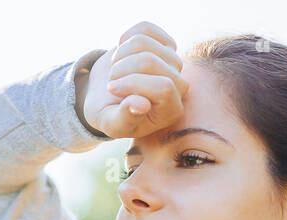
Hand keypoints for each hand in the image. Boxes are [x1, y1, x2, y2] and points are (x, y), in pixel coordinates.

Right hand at [82, 21, 188, 139]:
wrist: (108, 96)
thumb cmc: (112, 114)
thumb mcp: (112, 124)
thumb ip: (125, 119)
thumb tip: (141, 105)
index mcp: (171, 111)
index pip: (163, 88)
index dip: (133, 84)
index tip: (112, 88)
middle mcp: (179, 86)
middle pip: (150, 62)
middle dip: (121, 68)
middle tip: (111, 81)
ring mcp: (173, 62)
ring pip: (144, 42)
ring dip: (120, 54)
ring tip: (115, 69)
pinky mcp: (165, 43)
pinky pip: (145, 28)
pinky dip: (126, 38)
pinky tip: (121, 52)